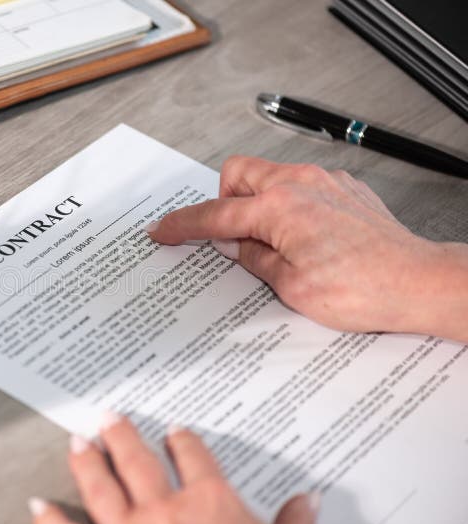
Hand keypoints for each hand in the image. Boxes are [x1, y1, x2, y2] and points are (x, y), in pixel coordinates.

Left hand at [29, 413, 317, 523]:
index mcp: (210, 504)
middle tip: (109, 418)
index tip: (174, 430)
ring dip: (87, 462)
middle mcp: (164, 510)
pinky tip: (38, 505)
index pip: (194, 457)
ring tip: (77, 442)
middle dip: (122, 436)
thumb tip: (309, 500)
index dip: (183, 440)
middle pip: (138, 460)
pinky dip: (50, 520)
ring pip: (101, 486)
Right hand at [147, 156, 467, 341]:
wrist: (420, 284)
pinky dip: (286, 207)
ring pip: (270, 177)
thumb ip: (253, 258)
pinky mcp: (346, 190)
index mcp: (280, 207)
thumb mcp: (290, 286)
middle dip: (222, 202)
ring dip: (255, 204)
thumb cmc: (364, 289)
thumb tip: (233, 245)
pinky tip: (298, 239)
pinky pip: (300, 187)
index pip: (215, 215)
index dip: (183, 225)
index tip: (163, 230)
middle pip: (238, 174)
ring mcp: (326, 183)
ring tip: (266, 244)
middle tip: (225, 238)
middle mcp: (301, 184)